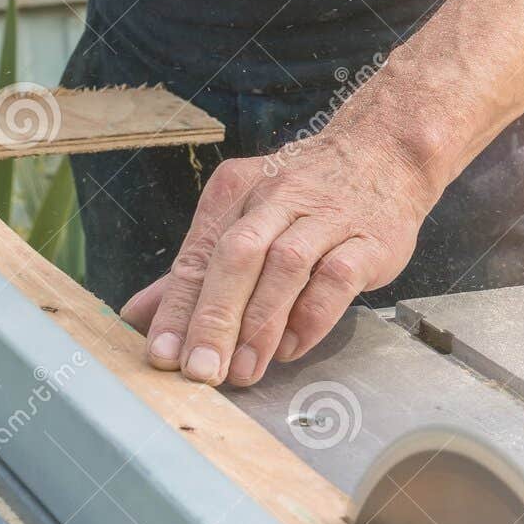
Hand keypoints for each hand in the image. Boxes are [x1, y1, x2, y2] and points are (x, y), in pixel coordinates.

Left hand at [120, 126, 441, 386]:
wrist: (384, 152)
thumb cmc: (308, 193)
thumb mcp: (245, 215)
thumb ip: (196, 269)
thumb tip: (139, 315)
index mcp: (236, 190)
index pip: (197, 254)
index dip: (177, 309)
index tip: (162, 355)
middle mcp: (278, 197)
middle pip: (237, 257)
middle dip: (215, 318)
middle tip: (201, 371)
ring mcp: (326, 216)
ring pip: (286, 266)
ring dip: (261, 323)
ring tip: (244, 370)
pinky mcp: (369, 239)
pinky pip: (337, 278)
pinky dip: (312, 316)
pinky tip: (293, 347)